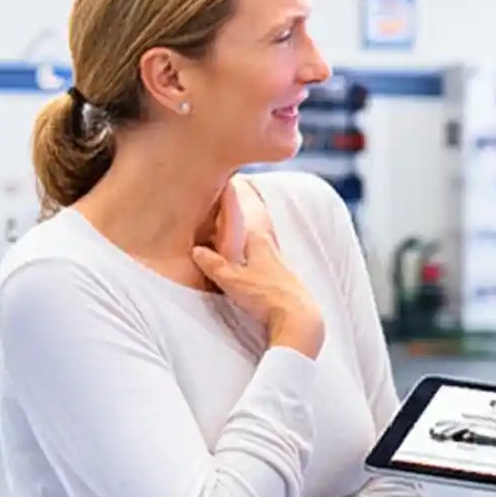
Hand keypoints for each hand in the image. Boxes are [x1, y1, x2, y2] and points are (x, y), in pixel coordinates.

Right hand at [193, 185, 322, 357]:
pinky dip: (259, 246)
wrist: (299, 318)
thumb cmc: (267, 296)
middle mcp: (273, 247)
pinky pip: (268, 254)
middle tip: (241, 192)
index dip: (243, 194)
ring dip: (255, 226)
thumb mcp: (233, 280)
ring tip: (243, 220)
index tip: (237, 178)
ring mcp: (280, 262)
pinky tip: (256, 255)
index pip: (251, 210)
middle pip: (260, 221)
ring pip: (265, 237)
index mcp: (261, 241)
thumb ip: (214, 265)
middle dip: (251, 206)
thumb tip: (196, 250)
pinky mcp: (284, 278)